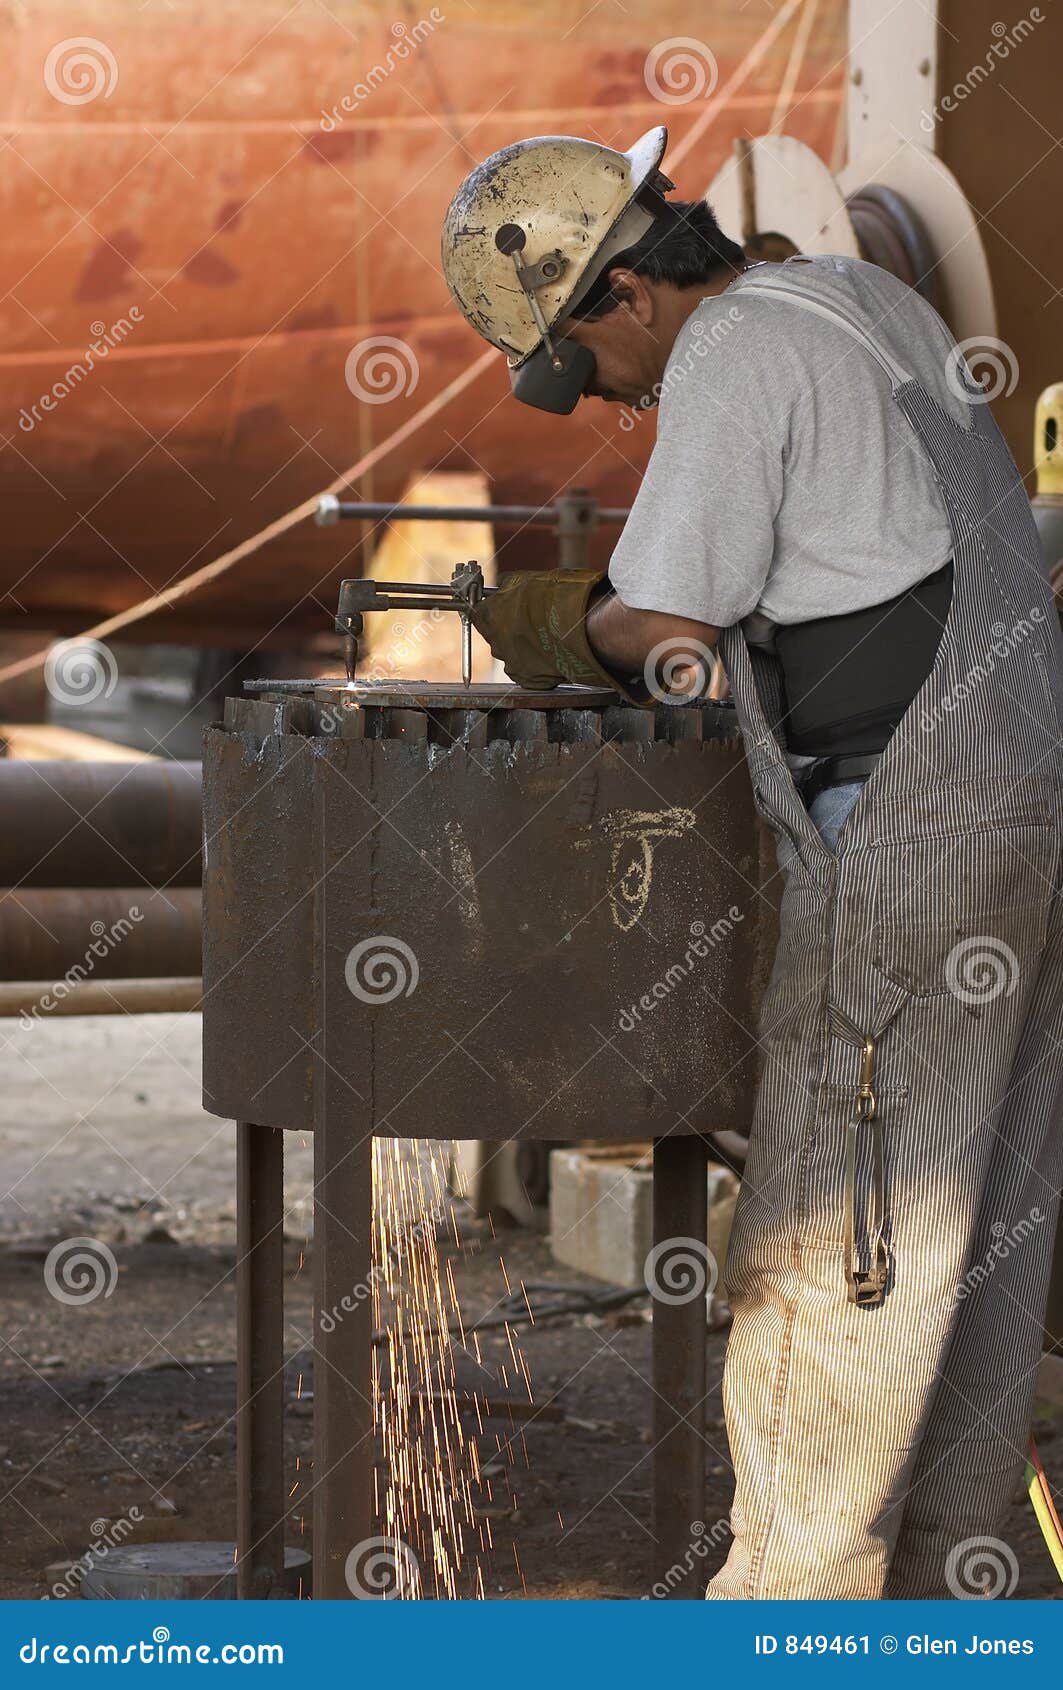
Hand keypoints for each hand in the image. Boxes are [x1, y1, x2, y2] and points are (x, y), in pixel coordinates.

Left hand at [471, 570, 640, 697]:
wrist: (588, 628)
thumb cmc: (563, 599)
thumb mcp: (530, 580)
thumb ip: (511, 587)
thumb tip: (504, 589)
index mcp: (492, 615)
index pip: (478, 614)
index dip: (492, 611)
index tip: (500, 610)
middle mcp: (497, 641)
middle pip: (494, 636)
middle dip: (508, 629)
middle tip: (529, 623)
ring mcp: (512, 663)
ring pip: (511, 654)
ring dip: (523, 647)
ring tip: (545, 638)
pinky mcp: (528, 680)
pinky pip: (526, 672)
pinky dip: (535, 664)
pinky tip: (550, 653)